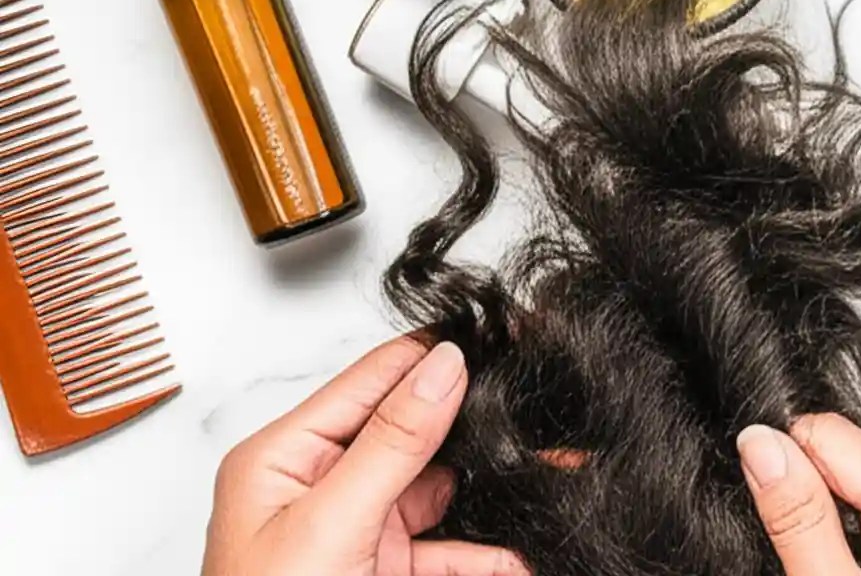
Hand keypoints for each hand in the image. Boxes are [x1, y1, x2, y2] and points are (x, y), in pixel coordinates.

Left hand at [202, 337, 528, 575]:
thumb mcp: (330, 525)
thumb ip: (393, 444)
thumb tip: (442, 367)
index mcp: (285, 457)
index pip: (372, 381)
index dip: (435, 354)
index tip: (500, 333)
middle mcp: (320, 487)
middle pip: (413, 432)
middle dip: (477, 426)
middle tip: (537, 408)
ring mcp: (355, 533)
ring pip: (440, 493)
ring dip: (490, 493)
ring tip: (548, 470)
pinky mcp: (384, 574)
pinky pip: (448, 554)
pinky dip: (487, 557)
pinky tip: (522, 553)